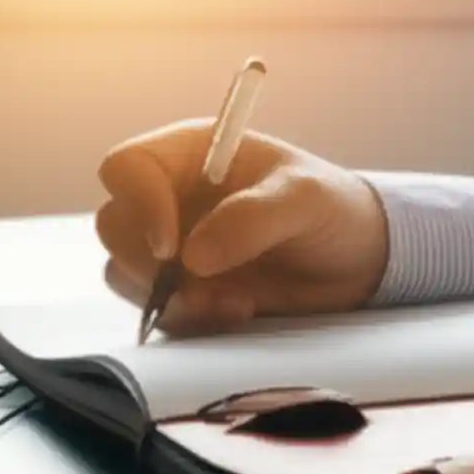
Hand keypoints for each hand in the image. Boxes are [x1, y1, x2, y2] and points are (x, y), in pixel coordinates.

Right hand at [95, 119, 388, 335]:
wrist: (359, 261)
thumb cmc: (333, 209)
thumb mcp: (307, 199)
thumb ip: (253, 217)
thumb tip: (192, 255)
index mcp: (190, 154)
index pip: (126, 167)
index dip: (138, 204)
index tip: (172, 246)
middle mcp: (171, 197)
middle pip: (114, 225)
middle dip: (148, 263)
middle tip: (199, 285)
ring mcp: (173, 246)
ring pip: (124, 272)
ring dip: (170, 298)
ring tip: (235, 302)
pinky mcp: (184, 289)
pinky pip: (154, 309)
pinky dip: (187, 319)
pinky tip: (238, 311)